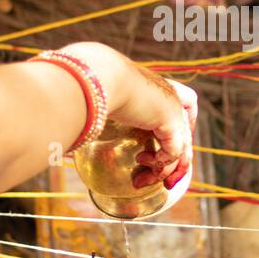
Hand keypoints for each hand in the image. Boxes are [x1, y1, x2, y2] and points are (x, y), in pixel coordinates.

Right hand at [57, 44, 196, 189]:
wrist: (101, 76)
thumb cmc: (94, 84)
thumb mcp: (102, 100)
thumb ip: (100, 114)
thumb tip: (71, 137)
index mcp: (159, 88)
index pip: (187, 105)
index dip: (181, 128)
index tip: (160, 147)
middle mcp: (172, 97)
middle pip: (186, 134)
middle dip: (174, 164)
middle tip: (158, 181)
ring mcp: (175, 108)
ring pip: (183, 149)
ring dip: (162, 171)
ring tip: (140, 180)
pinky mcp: (172, 120)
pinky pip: (175, 152)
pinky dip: (159, 163)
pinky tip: (140, 160)